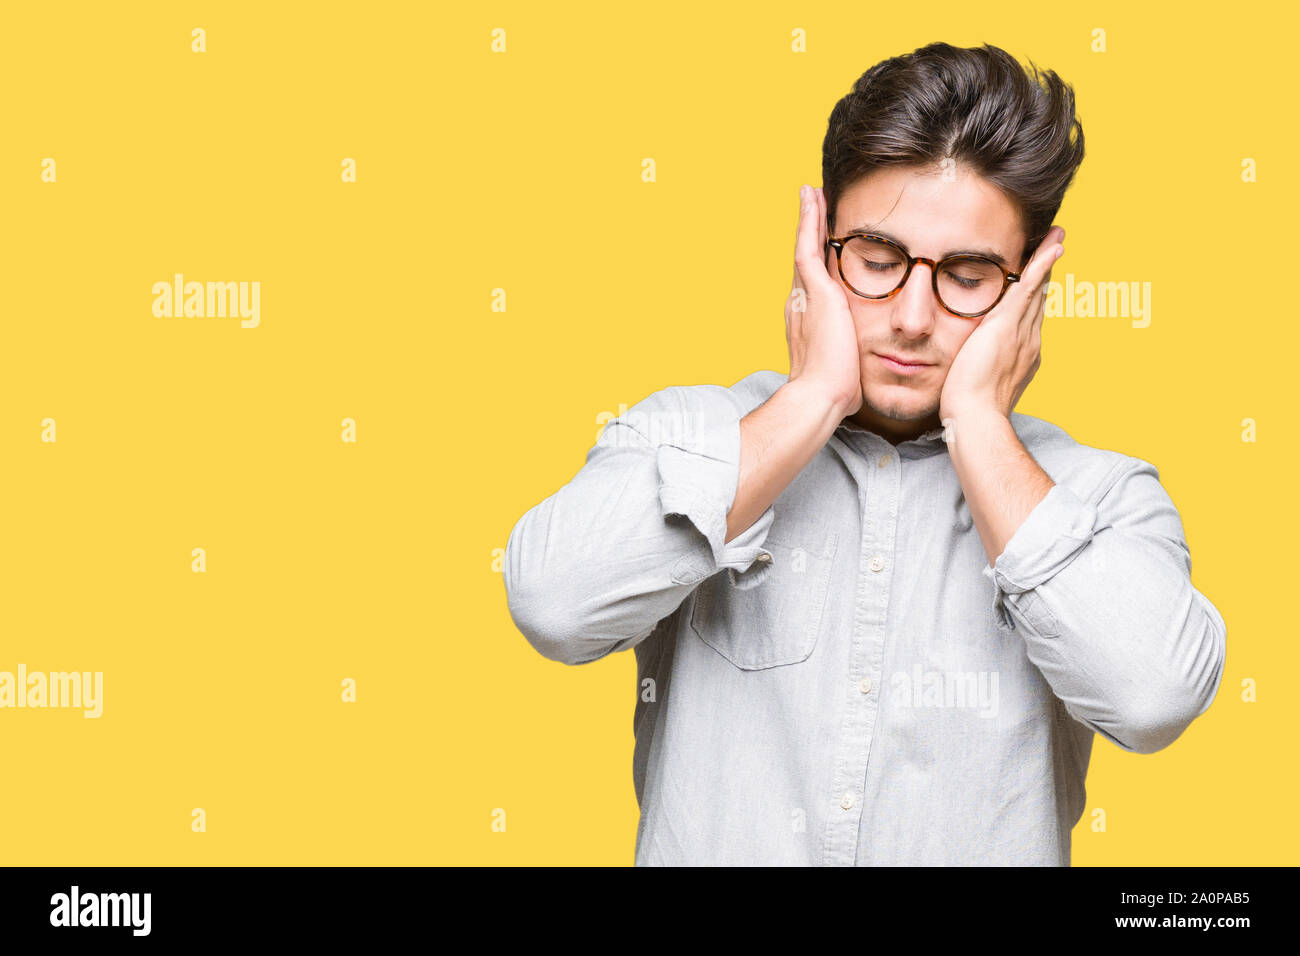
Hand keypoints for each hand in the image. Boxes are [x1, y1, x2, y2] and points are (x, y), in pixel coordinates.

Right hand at [786, 184, 861, 416]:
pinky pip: (808, 245)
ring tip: (811, 193)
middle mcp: (803, 304)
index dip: (819, 260)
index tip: (826, 244)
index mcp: (811, 321)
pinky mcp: (814, 290)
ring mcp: (806, 296)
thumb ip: (857, 359)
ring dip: (809, 219)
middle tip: (812, 205)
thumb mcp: (849, 369)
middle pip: (807, 259)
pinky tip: (812, 197)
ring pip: (806, 247)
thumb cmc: (838, 392)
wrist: (822, 397)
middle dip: (811, 232)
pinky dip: (809, 220)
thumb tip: (879, 366)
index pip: (816, 282)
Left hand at [938, 225, 1064, 423]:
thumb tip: (972, 366)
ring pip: (1037, 289)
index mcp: (1022, 354)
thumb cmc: (970, 411)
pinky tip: (1052, 246)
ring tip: (1057, 238)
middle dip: (1047, 273)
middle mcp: (1029, 341)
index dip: (1036, 296)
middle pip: (1039, 299)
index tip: (1041, 280)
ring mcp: (1021, 333)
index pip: (1029, 318)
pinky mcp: (1006, 326)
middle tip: (1057, 246)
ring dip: (1047, 262)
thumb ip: (980, 369)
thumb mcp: (978, 384)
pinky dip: (1041, 265)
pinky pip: (1028, 288)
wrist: (974, 419)